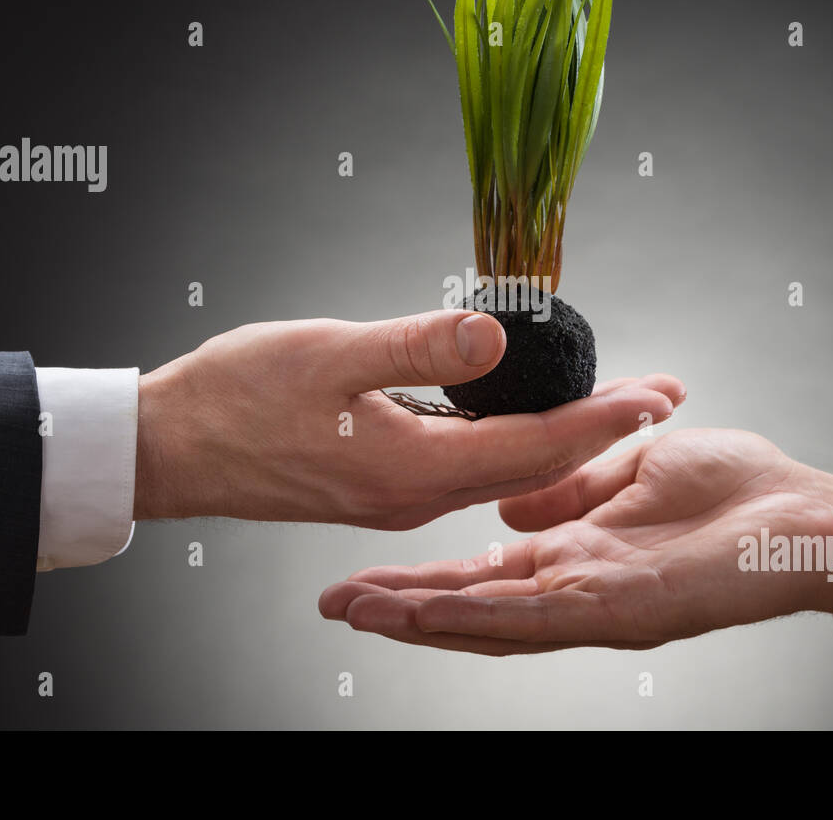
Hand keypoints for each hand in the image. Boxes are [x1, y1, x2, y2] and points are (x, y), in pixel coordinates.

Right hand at [133, 310, 682, 528]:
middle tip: (658, 397)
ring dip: (560, 437)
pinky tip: (520, 419)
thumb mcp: (328, 353)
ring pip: (503, 470)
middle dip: (601, 430)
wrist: (173, 450)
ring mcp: (398, 496)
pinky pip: (466, 468)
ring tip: (608, 406)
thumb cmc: (235, 399)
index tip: (659, 395)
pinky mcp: (379, 486)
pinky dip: (509, 443)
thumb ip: (417, 346)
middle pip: (534, 465)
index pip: (537, 445)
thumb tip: (497, 335)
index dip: (603, 418)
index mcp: (414, 468)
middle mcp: (416, 495)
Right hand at [319, 428, 832, 650]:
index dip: (423, 575)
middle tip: (334, 605)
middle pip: (473, 605)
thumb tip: (513, 505)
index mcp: (577, 552)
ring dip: (423, 618)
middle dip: (402, 606)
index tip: (368, 571)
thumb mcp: (634, 465)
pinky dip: (476, 617)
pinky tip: (429, 615)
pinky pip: (537, 616)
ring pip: (492, 619)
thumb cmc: (736, 487)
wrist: (804, 510)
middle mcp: (576, 588)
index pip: (483, 572)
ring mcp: (595, 605)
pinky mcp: (621, 610)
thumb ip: (572, 485)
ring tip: (362, 612)